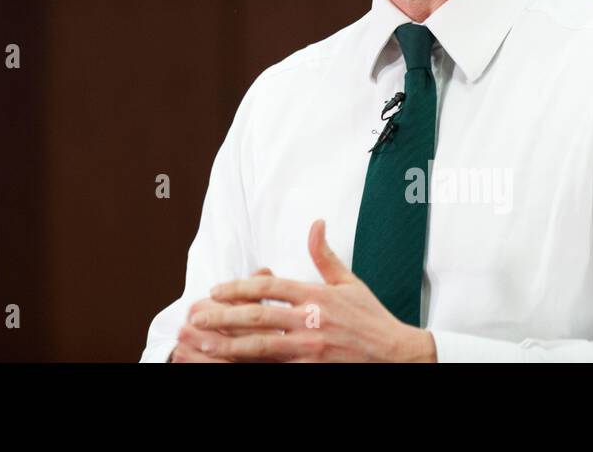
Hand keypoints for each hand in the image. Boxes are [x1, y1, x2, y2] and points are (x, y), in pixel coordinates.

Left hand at [191, 219, 435, 361]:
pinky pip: (276, 366)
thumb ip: (324, 254)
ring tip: (202, 343)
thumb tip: (315, 223)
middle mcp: (310, 322)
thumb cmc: (371, 319)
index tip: (216, 290)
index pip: (268, 288)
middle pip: (256, 317)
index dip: (237, 287)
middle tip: (195, 317)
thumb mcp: (349, 282)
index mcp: (315, 296)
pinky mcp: (313, 370)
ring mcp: (310, 349)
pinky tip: (232, 363)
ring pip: (260, 346)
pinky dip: (253, 363)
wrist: (397, 355)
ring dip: (227, 344)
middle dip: (221, 316)